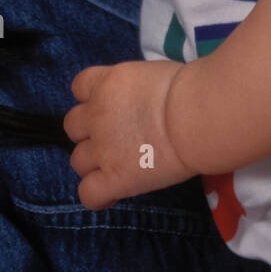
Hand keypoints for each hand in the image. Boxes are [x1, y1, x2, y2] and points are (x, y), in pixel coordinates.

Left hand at [64, 59, 194, 209]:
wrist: (197, 116)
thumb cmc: (190, 88)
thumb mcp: (155, 74)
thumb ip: (137, 89)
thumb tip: (145, 99)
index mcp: (108, 83)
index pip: (80, 86)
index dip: (92, 98)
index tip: (112, 106)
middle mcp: (97, 114)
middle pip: (73, 127)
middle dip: (90, 133)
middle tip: (119, 138)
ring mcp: (102, 148)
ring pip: (77, 161)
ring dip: (94, 164)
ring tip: (120, 166)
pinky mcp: (114, 179)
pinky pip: (88, 195)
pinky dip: (99, 197)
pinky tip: (115, 193)